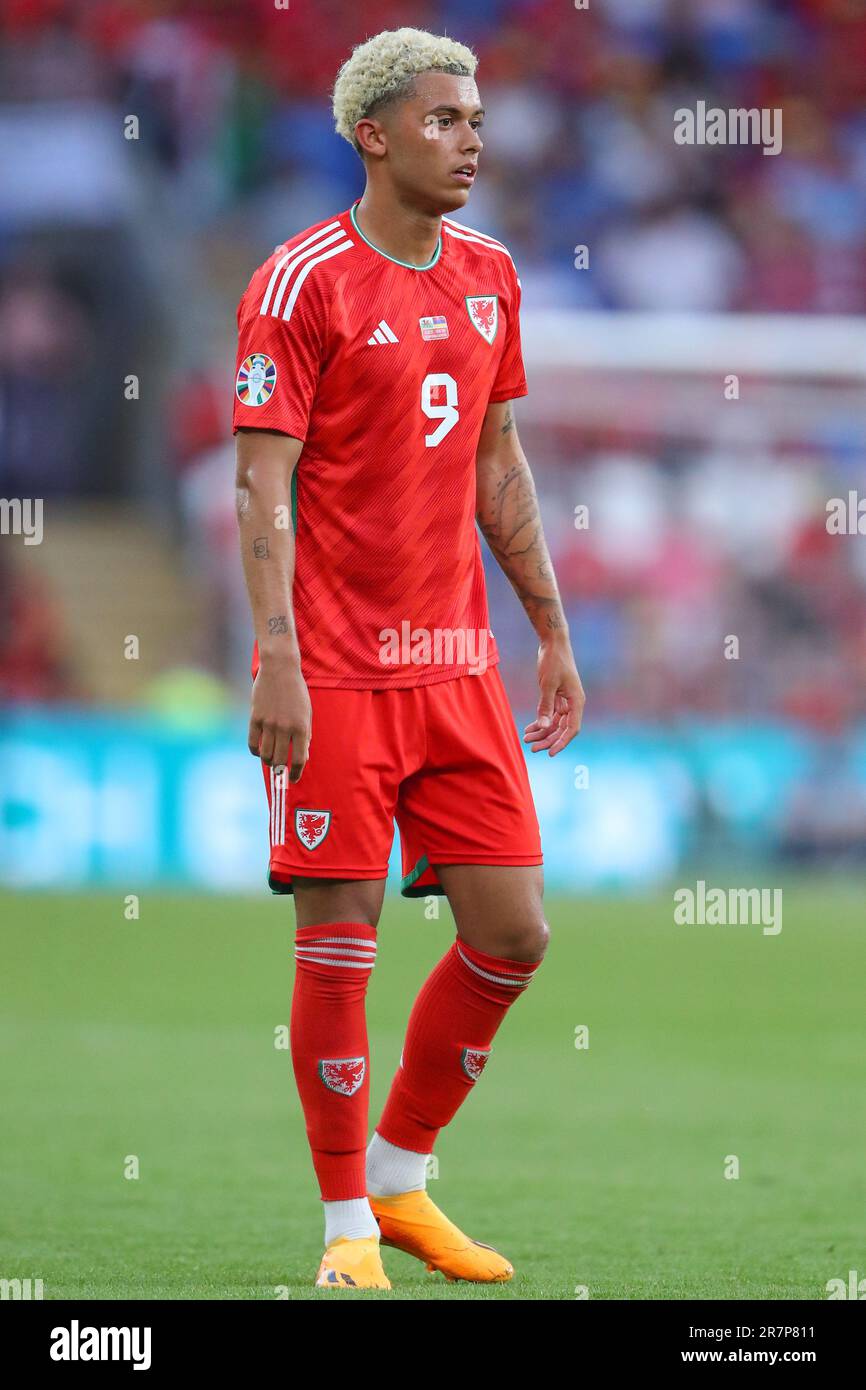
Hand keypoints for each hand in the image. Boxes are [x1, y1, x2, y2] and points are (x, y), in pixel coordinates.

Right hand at [248, 659, 311, 782]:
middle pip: (280, 760)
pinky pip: (253, 743)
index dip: (296, 773)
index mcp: (301, 727)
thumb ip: (305, 735)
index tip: (293, 779)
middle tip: (280, 773)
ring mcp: (269, 723)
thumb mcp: (307, 713)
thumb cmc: (296, 692)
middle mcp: (285, 728)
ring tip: (271, 761)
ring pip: (266, 754)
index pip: (299, 759)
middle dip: (281, 771)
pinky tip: (259, 751)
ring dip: (269, 762)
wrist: (280, 669)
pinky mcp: (255, 718)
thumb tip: (302, 757)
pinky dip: (255, 751)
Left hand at [523, 636, 584, 756]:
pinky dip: (540, 721)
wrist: (553, 642)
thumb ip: (546, 706)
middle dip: (547, 739)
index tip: (550, 753)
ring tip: (526, 739)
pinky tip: (529, 728)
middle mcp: (573, 703)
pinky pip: (550, 714)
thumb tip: (544, 726)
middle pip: (562, 729)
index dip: (562, 742)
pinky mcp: (557, 696)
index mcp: (577, 701)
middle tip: (532, 748)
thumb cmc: (554, 660)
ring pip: (555, 723)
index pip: (572, 729)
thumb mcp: (548, 684)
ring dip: (542, 732)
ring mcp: (566, 700)